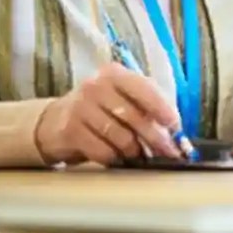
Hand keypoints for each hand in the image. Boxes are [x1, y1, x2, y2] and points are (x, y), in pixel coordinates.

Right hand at [34, 63, 183, 165]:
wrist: (56, 120)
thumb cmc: (102, 108)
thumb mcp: (125, 97)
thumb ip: (149, 106)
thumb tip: (175, 130)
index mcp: (116, 74)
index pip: (144, 88)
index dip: (162, 108)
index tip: (175, 125)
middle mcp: (96, 86)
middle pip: (134, 117)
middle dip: (155, 137)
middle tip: (168, 151)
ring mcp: (80, 107)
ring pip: (120, 137)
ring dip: (134, 150)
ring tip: (137, 153)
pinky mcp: (69, 130)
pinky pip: (103, 151)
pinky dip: (114, 158)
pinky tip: (116, 157)